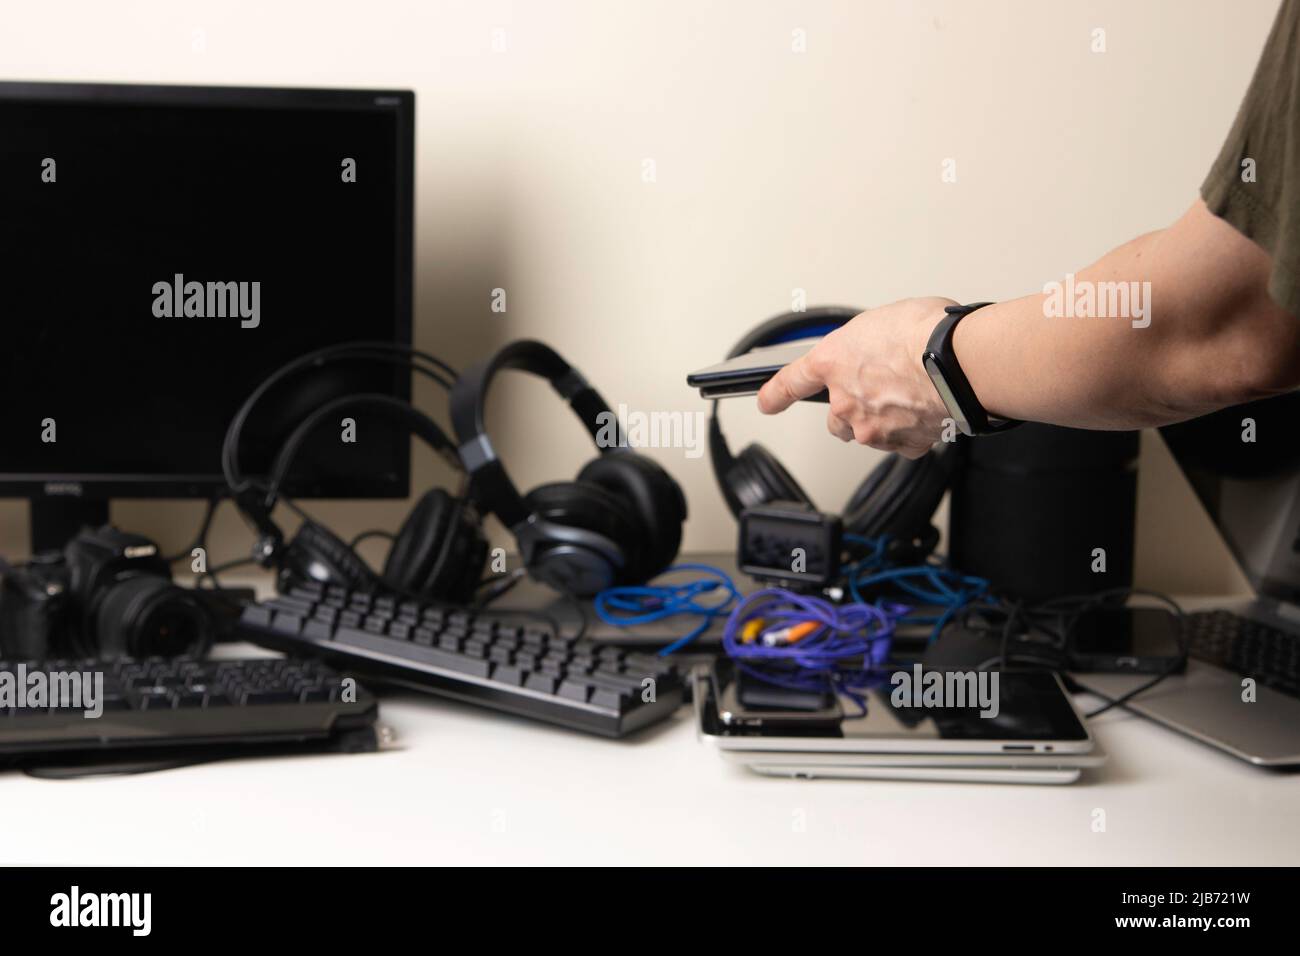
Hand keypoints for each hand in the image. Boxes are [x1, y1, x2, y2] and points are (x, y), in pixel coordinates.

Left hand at [756, 297, 955, 457]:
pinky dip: (911, 431)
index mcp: (833, 363)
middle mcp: (846, 401)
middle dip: (851, 407)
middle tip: (881, 388)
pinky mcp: (902, 444)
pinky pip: (901, 443)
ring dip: (881, 419)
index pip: (790, 382)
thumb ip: (869, 344)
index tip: (767, 402)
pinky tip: (926, 409)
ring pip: (866, 432)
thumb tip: (880, 350)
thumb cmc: (928, 332)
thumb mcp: (884, 321)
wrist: (961, 362)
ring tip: (911, 394)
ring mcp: (872, 428)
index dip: (775, 394)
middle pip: (835, 417)